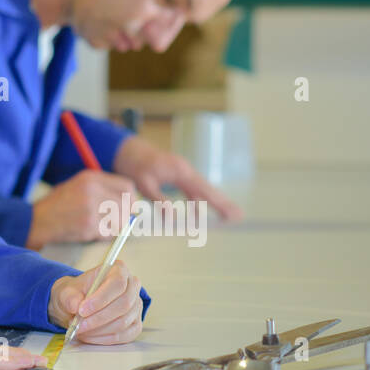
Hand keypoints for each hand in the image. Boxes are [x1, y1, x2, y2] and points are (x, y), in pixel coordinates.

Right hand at [25, 169, 137, 248]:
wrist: (37, 221)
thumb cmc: (58, 205)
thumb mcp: (78, 186)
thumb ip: (102, 189)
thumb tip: (129, 201)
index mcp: (91, 178)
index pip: (127, 187)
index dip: (130, 199)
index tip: (127, 207)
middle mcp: (93, 190)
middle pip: (127, 205)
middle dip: (125, 215)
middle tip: (118, 222)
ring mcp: (91, 208)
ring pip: (120, 220)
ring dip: (116, 227)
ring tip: (102, 227)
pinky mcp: (88, 226)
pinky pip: (109, 233)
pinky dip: (105, 236)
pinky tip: (93, 233)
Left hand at [48, 260, 142, 344]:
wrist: (79, 306)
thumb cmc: (76, 294)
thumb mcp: (67, 291)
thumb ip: (69, 297)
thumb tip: (75, 305)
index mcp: (119, 270)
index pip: (117, 283)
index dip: (101, 299)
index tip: (82, 310)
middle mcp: (132, 286)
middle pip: (124, 304)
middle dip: (99, 318)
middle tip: (79, 325)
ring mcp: (136, 306)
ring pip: (123, 322)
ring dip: (99, 330)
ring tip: (81, 330)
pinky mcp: (135, 324)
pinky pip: (124, 335)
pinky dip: (104, 339)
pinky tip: (90, 336)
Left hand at [112, 135, 243, 221]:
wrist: (129, 151)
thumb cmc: (136, 167)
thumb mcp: (145, 185)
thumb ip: (160, 201)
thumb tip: (173, 217)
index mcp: (181, 172)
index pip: (204, 190)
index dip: (219, 203)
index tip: (231, 213)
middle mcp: (186, 171)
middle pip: (209, 190)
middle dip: (224, 203)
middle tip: (239, 215)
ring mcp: (184, 173)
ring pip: (202, 190)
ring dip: (214, 203)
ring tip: (228, 216)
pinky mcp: (179, 176)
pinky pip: (193, 190)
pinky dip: (200, 201)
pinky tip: (201, 213)